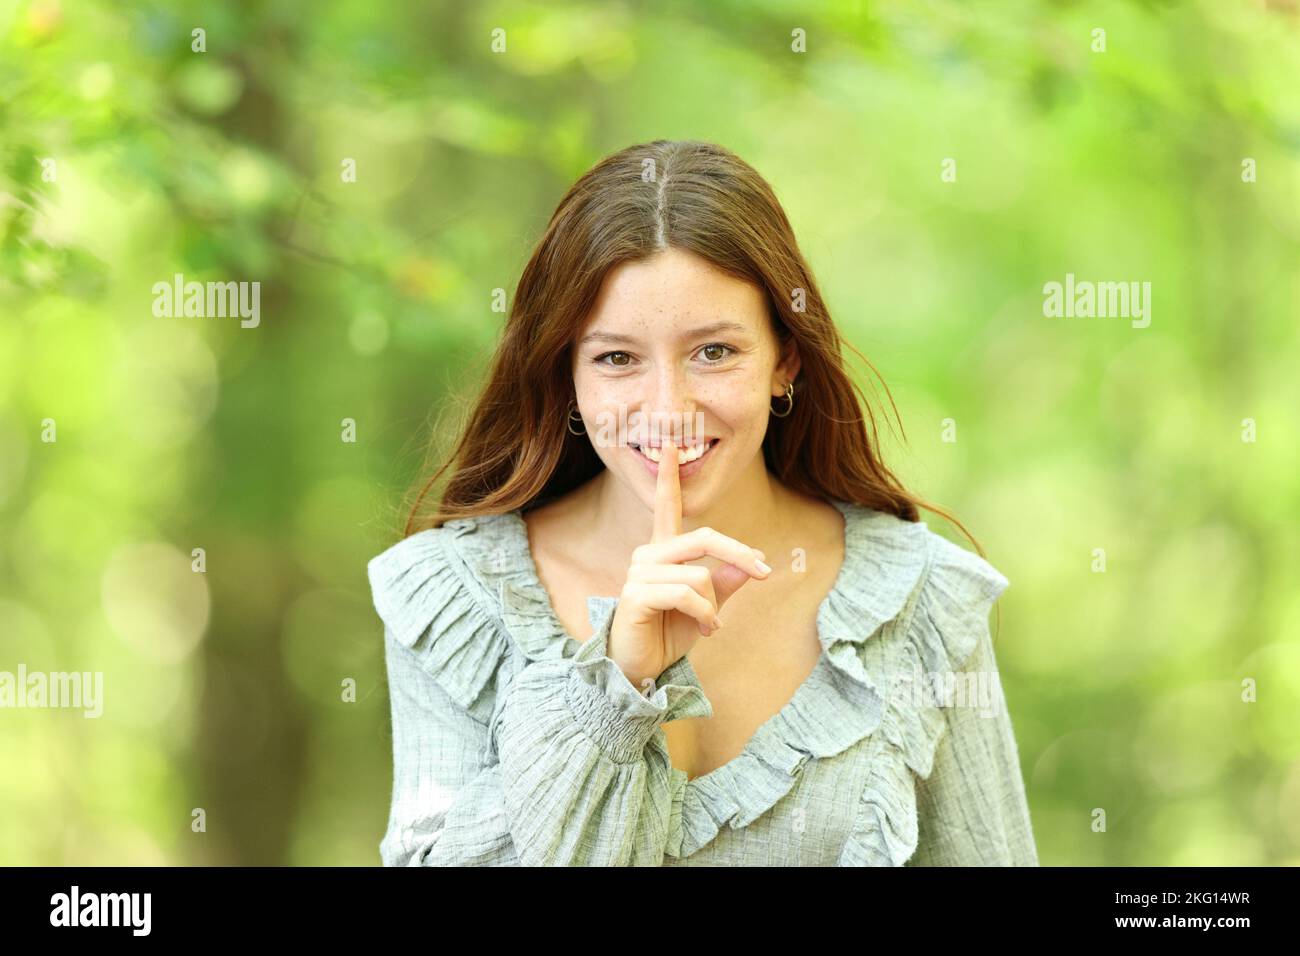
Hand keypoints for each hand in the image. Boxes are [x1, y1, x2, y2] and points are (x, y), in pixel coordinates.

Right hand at [606, 438, 772, 689]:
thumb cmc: (668, 634)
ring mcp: (638, 573)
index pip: (667, 507)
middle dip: (740, 553)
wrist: (641, 669)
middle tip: (763, 572)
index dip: (669, 477)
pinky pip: (687, 594)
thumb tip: (751, 564)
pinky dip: (705, 614)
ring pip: (699, 574)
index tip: (670, 445)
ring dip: (714, 605)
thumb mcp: (707, 607)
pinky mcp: (635, 595)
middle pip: (703, 537)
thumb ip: (725, 583)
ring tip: (712, 624)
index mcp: (662, 552)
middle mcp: (648, 555)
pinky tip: (706, 629)